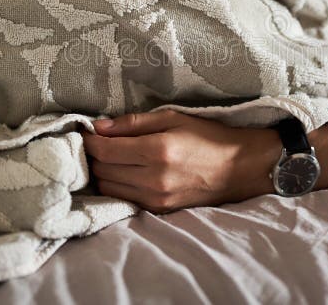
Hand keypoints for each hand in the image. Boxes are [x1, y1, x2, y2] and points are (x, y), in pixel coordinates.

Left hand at [81, 110, 279, 212]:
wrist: (239, 168)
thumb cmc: (208, 137)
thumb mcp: (174, 118)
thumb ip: (134, 122)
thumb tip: (99, 127)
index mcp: (157, 151)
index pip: (104, 151)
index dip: (90, 141)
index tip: (88, 132)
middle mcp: (154, 178)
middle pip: (102, 171)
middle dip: (94, 157)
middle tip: (99, 143)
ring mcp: (156, 198)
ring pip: (109, 188)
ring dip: (103, 173)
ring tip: (110, 158)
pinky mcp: (160, 210)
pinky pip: (124, 199)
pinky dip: (117, 186)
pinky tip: (124, 173)